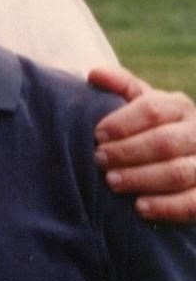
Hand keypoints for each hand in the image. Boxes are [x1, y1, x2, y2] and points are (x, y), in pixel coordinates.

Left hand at [89, 65, 195, 222]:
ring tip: (112, 181)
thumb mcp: (139, 106)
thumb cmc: (149, 129)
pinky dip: (166, 206)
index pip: (153, 109)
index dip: (122, 122)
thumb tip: (94, 73)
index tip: (97, 135)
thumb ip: (121, 88)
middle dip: (127, 152)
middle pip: (164, 142)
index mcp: (179, 106)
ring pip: (178, 172)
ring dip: (141, 178)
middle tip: (99, 160)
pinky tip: (140, 207)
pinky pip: (193, 203)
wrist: (181, 160)